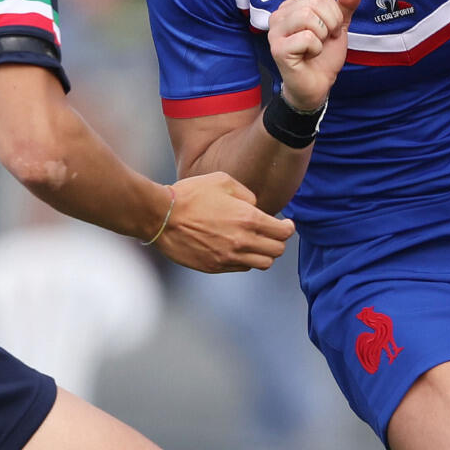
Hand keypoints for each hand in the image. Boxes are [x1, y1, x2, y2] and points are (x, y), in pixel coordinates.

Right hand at [153, 171, 294, 273]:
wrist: (161, 216)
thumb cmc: (190, 194)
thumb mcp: (223, 181)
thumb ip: (247, 194)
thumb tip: (256, 206)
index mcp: (248, 218)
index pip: (283, 232)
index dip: (288, 228)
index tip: (286, 225)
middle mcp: (242, 241)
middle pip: (277, 251)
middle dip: (278, 241)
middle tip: (272, 234)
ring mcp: (228, 257)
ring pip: (262, 264)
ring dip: (263, 254)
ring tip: (256, 244)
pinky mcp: (215, 266)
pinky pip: (241, 268)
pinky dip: (245, 260)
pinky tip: (237, 249)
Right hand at [266, 0, 357, 111]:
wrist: (317, 83)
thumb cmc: (323, 55)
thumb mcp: (338, 26)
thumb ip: (345, 6)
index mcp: (291, 7)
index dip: (334, 14)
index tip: (330, 31)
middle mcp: (279, 16)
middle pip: (314, 2)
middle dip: (330, 24)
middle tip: (325, 39)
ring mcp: (275, 32)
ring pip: (307, 17)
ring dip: (322, 35)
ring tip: (316, 46)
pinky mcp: (278, 49)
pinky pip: (306, 38)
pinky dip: (315, 49)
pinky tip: (308, 56)